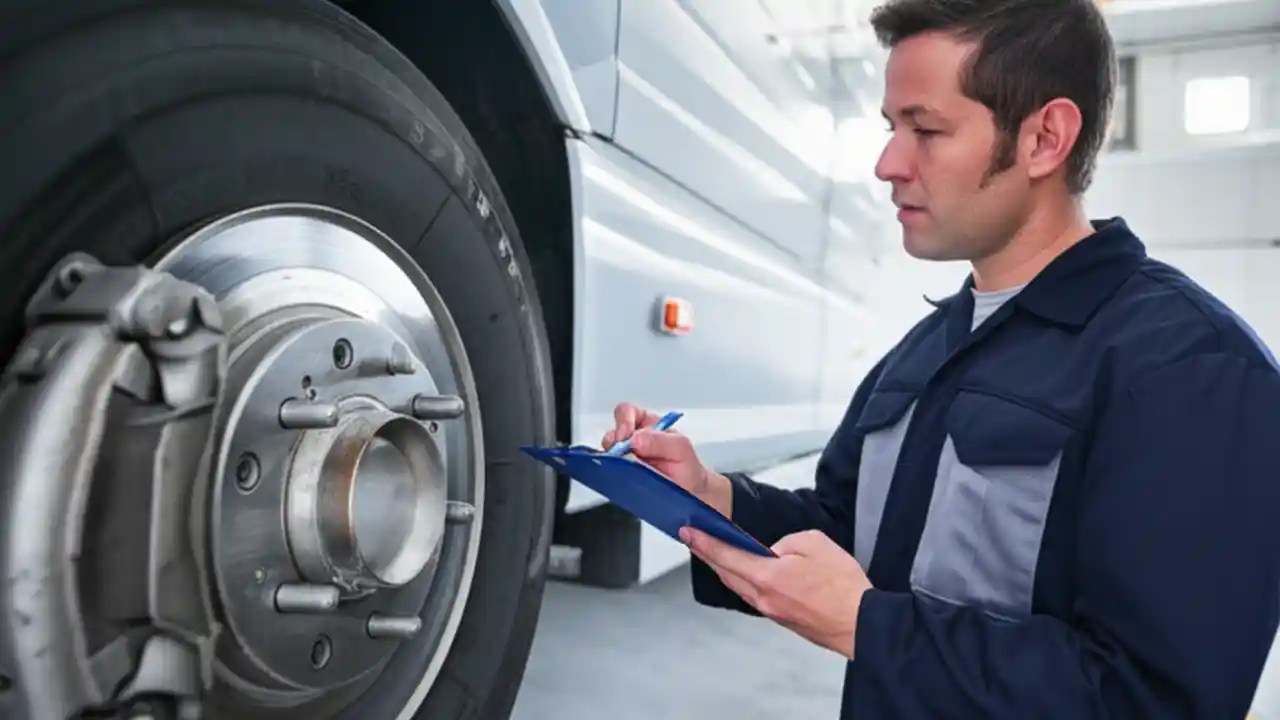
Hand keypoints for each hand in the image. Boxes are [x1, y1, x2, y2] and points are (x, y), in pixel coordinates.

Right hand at [602, 402, 731, 516]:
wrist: (690, 493)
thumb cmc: (687, 466)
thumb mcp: (681, 447)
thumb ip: (660, 440)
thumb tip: (635, 439)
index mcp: (647, 425)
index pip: (628, 412)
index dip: (623, 421)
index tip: (625, 436)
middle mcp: (632, 439)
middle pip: (612, 432)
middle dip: (613, 442)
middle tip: (620, 454)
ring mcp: (625, 458)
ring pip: (608, 453)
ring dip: (612, 459)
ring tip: (623, 468)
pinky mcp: (621, 476)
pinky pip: (610, 471)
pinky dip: (612, 473)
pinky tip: (622, 477)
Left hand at [682, 527, 871, 659]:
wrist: (862, 624)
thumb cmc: (842, 586)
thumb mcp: (815, 543)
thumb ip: (787, 542)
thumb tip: (774, 551)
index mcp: (767, 577)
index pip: (726, 555)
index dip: (704, 542)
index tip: (688, 532)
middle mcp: (763, 598)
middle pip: (726, 573)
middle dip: (708, 554)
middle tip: (695, 539)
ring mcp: (771, 611)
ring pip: (739, 586)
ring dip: (725, 568)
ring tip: (716, 552)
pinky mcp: (782, 618)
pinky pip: (754, 595)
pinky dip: (743, 580)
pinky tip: (746, 572)